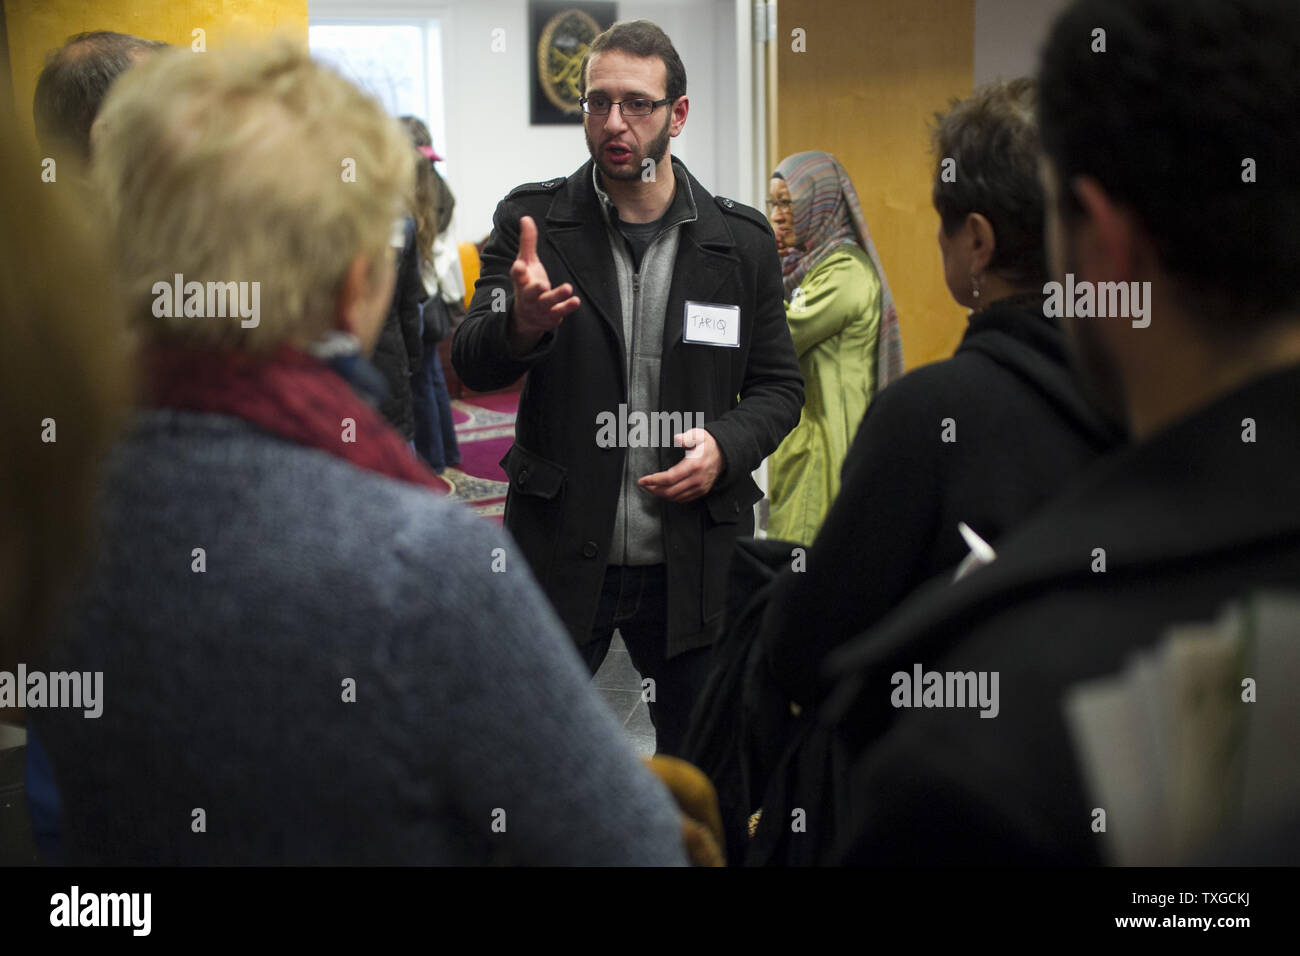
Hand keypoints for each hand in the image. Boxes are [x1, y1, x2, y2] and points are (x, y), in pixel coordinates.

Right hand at [507, 216, 579, 352]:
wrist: (526, 318)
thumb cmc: (527, 284)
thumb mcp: (526, 262)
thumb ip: (527, 242)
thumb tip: (526, 218)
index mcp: (521, 281)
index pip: (517, 275)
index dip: (518, 271)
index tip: (519, 266)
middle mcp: (529, 295)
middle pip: (530, 292)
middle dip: (535, 290)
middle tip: (541, 285)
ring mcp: (540, 307)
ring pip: (548, 302)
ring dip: (557, 295)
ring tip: (567, 287)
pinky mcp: (551, 316)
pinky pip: (559, 312)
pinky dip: (566, 307)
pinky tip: (575, 301)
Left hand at [637, 428, 722, 502]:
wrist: (725, 453)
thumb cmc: (708, 443)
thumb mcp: (698, 434)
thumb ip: (687, 437)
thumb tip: (677, 438)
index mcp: (694, 465)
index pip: (669, 478)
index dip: (653, 480)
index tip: (642, 480)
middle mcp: (697, 479)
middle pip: (670, 491)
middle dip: (654, 489)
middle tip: (644, 485)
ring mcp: (700, 487)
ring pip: (676, 497)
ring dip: (661, 494)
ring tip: (652, 488)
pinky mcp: (702, 491)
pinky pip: (683, 499)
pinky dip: (672, 497)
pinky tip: (665, 491)